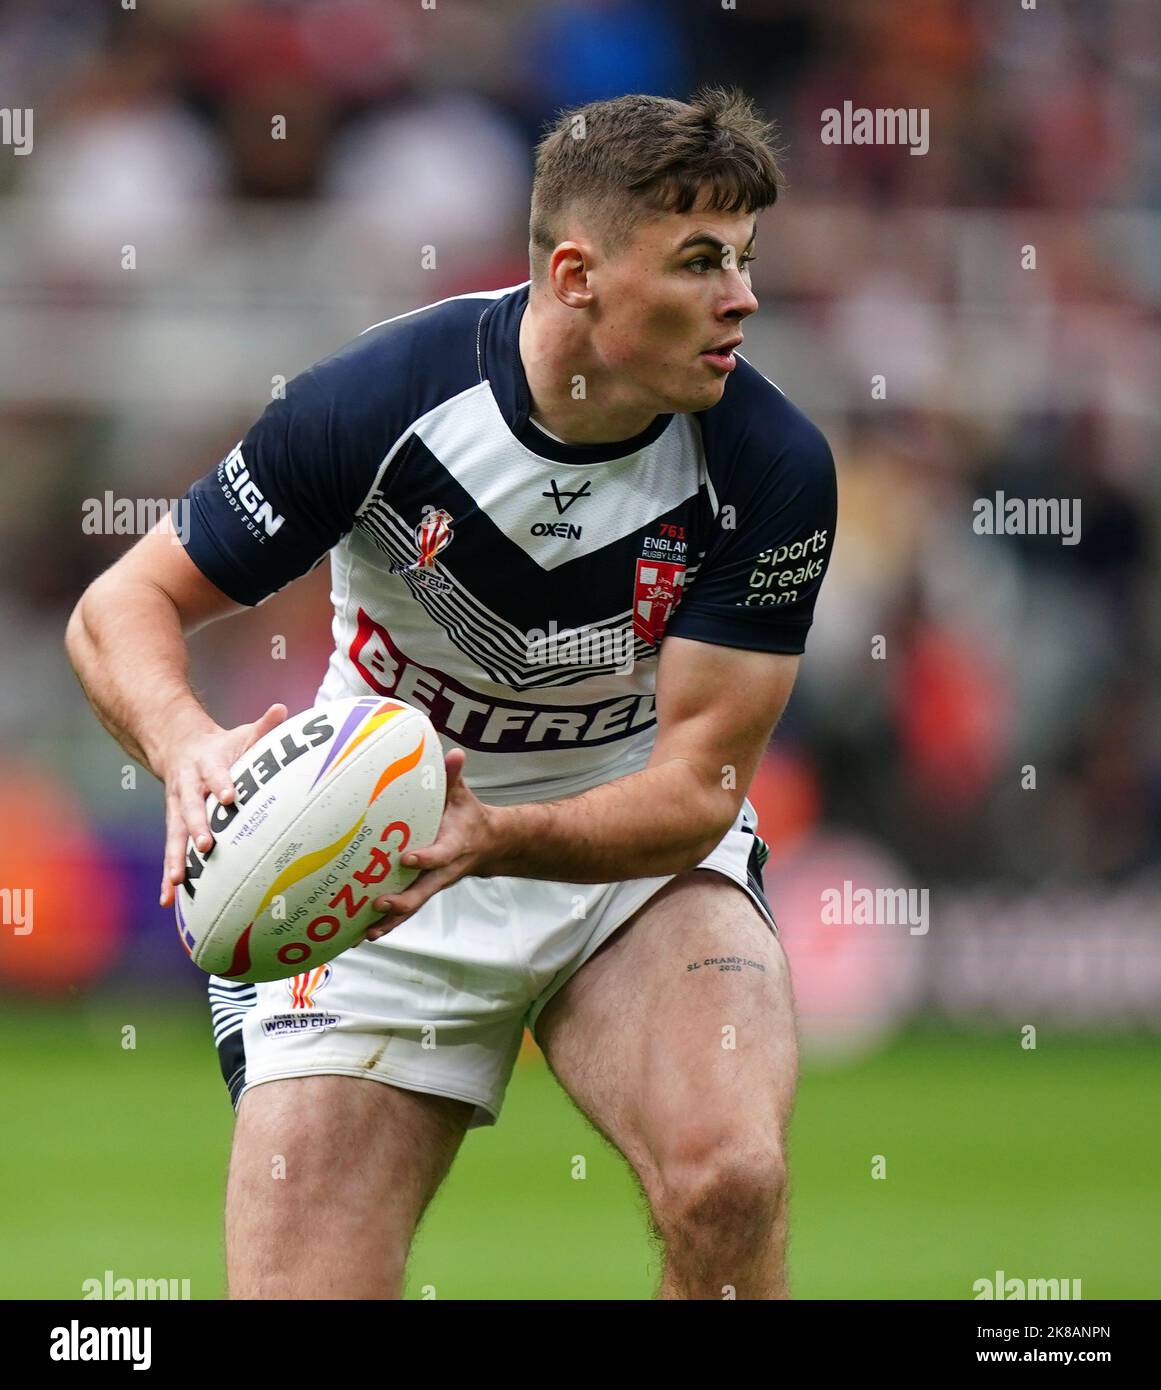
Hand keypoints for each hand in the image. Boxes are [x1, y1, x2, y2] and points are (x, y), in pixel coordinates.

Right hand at [156, 702, 287, 907]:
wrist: (177, 745)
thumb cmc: (222, 746)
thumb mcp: (241, 733)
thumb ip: (263, 726)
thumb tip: (282, 709)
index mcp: (207, 765)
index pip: (216, 774)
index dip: (222, 783)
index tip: (230, 795)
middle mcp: (188, 788)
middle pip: (191, 808)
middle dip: (197, 826)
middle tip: (206, 845)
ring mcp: (178, 809)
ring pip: (175, 835)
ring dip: (176, 858)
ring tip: (177, 881)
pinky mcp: (175, 825)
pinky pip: (172, 851)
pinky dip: (169, 875)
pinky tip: (168, 901)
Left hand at [363, 749, 497, 939]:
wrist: (487, 845)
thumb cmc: (467, 816)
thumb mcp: (463, 796)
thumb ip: (454, 778)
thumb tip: (454, 753)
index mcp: (453, 846)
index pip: (439, 855)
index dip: (425, 858)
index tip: (407, 858)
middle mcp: (442, 872)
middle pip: (423, 892)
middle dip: (401, 901)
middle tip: (378, 903)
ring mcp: (432, 886)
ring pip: (411, 908)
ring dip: (390, 921)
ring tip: (366, 934)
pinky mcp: (422, 893)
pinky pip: (403, 913)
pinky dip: (384, 925)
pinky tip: (360, 936)